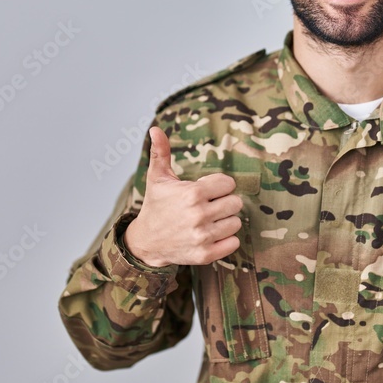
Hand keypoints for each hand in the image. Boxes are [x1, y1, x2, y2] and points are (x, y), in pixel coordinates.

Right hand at [123, 127, 242, 267]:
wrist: (146, 241)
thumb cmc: (155, 205)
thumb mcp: (157, 178)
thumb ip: (161, 152)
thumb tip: (155, 128)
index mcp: (192, 193)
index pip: (228, 184)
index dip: (220, 186)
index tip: (208, 191)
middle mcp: (198, 215)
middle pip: (235, 203)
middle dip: (224, 203)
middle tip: (210, 206)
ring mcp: (202, 236)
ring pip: (236, 222)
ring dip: (226, 221)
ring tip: (209, 220)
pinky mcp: (205, 254)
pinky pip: (234, 243)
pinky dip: (227, 239)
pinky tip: (212, 234)